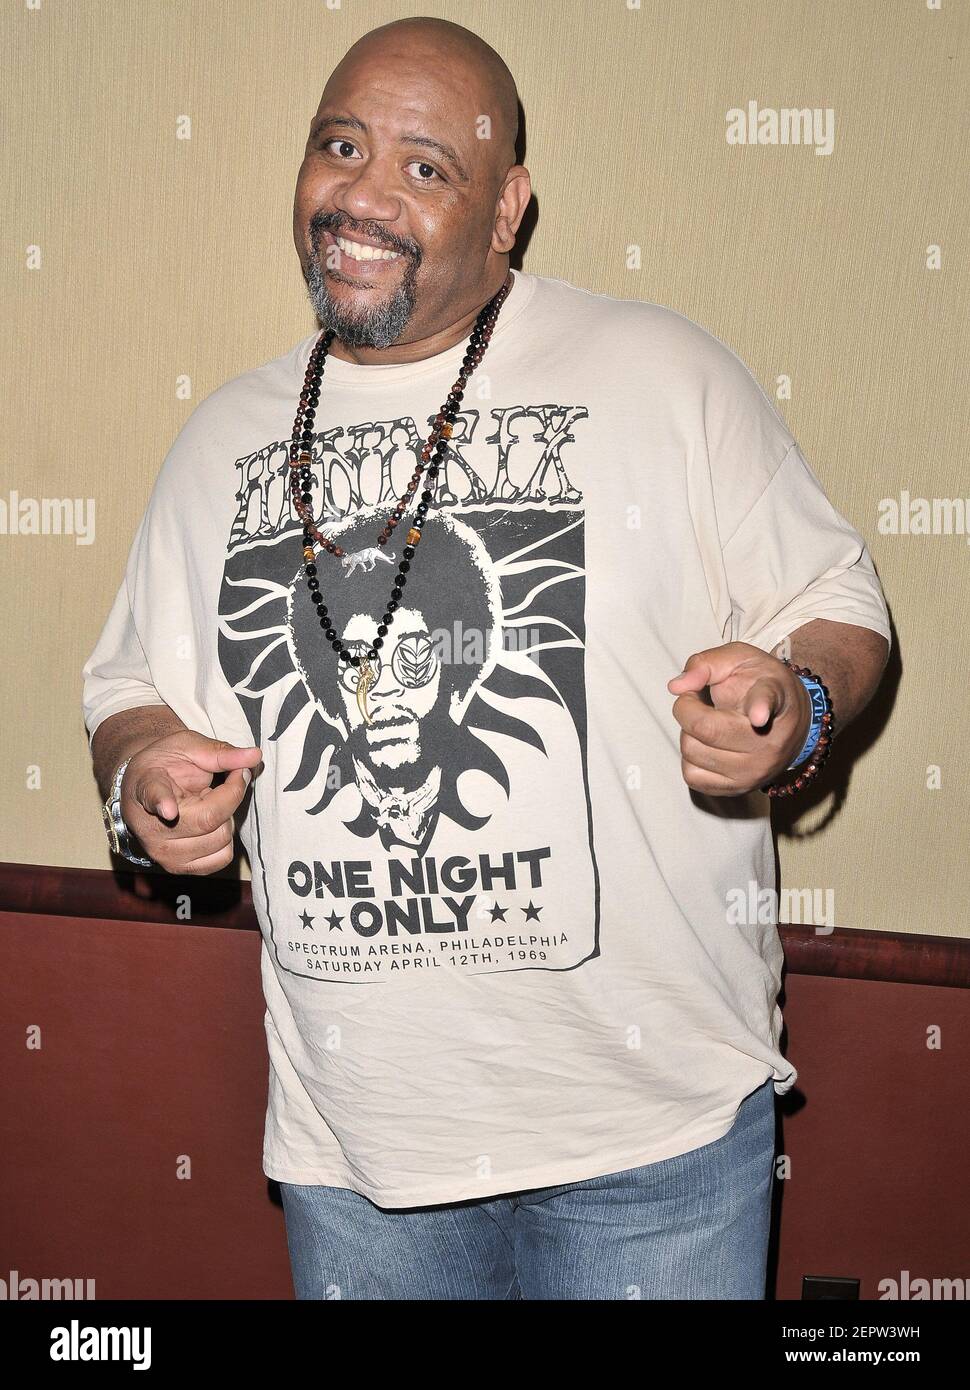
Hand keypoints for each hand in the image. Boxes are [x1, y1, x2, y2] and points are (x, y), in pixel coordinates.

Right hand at [120, 730, 262, 874]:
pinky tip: (211, 822)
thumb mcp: (188, 747)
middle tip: (231, 778)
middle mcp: (149, 827)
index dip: (162, 802)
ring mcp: (163, 853)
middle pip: (208, 819)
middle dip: (232, 795)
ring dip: (228, 818)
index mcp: (147, 787)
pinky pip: (221, 859)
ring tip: (210, 802)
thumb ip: (221, 752)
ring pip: (220, 840)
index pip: (154, 796)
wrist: (142, 788)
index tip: (168, 810)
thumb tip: (255, 755)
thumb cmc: (165, 765)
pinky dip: (226, 839)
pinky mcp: (177, 868)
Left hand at [667, 642, 811, 795]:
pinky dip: (690, 759)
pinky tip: (707, 745)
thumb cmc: (761, 685)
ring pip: (693, 754)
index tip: (759, 716)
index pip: (765, 702)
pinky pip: (693, 777)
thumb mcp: (740, 659)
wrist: (795, 722)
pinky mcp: (740, 788)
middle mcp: (768, 741)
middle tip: (694, 700)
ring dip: (688, 734)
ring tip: (707, 723)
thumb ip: (705, 663)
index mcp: (772, 697)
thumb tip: (677, 687)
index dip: (760, 708)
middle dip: (686, 709)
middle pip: (707, 730)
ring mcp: (755, 770)